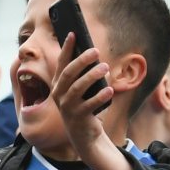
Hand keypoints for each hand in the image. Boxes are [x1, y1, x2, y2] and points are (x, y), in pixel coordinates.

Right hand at [50, 33, 129, 169]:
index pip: (62, 62)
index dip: (67, 48)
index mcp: (59, 85)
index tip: (73, 33)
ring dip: (91, 76)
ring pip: (77, 87)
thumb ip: (84, 75)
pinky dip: (100, 97)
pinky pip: (89, 105)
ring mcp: (67, 106)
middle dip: (81, 60)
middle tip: (96, 50)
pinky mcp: (78, 117)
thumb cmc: (85, 107)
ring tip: (105, 67)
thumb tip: (94, 53)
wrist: (84, 135)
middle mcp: (60, 94)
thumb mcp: (82, 90)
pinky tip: (109, 89)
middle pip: (68, 73)